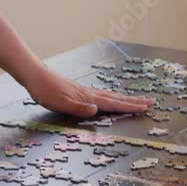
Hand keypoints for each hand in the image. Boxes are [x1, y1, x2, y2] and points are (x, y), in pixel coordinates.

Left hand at [25, 68, 154, 117]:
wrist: (35, 75)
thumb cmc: (45, 91)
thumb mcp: (59, 103)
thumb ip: (78, 108)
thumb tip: (96, 110)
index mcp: (88, 98)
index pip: (113, 104)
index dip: (130, 107)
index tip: (146, 108)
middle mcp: (90, 93)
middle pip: (117, 98)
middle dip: (134, 101)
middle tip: (151, 102)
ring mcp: (86, 91)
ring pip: (111, 95)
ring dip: (125, 98)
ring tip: (137, 99)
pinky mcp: (80, 90)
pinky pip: (102, 94)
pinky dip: (112, 96)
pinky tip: (110, 97)